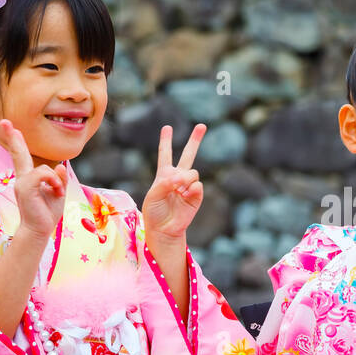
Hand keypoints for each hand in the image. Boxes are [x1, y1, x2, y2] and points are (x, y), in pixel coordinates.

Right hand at [0, 118, 66, 240]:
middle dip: (13, 137)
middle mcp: (22, 178)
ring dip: (56, 181)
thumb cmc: (47, 214)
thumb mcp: (58, 193)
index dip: (16, 141)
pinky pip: (43, 175)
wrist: (39, 230)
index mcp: (29, 178)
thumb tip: (60, 166)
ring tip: (57, 193)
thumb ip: (59, 179)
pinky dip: (54, 182)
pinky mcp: (24, 187)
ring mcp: (21, 182)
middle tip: (4, 122)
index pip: (22, 156)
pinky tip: (56, 192)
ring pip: (44, 169)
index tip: (10, 127)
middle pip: (18, 153)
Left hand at [143, 123, 204, 242]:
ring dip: (185, 178)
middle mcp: (178, 177)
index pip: (165, 154)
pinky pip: (197, 185)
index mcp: (164, 175)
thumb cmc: (154, 212)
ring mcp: (188, 186)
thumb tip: (182, 178)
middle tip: (202, 125)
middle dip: (195, 140)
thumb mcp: (153, 195)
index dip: (166, 141)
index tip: (167, 128)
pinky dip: (190, 189)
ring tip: (178, 188)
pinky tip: (185, 195)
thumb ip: (165, 183)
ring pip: (192, 172)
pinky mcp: (196, 196)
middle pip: (188, 155)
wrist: (164, 229)